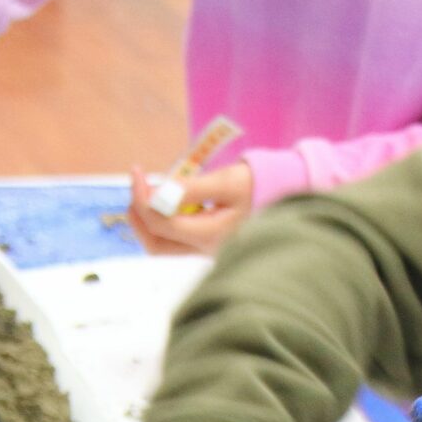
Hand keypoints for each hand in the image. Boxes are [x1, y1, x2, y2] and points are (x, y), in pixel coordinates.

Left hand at [127, 162, 253, 255]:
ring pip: (163, 244)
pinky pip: (175, 237)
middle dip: (138, 215)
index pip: (162, 223)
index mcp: (209, 235)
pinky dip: (162, 219)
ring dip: (147, 220)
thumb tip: (158, 193)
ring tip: (145, 192)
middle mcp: (204, 249)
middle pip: (156, 243)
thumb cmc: (259, 186)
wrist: (285, 195)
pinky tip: (164, 199)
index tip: (137, 172)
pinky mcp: (206, 242)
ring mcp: (205, 249)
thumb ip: (191, 189)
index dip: (143, 198)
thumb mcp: (226, 182)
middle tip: (136, 186)